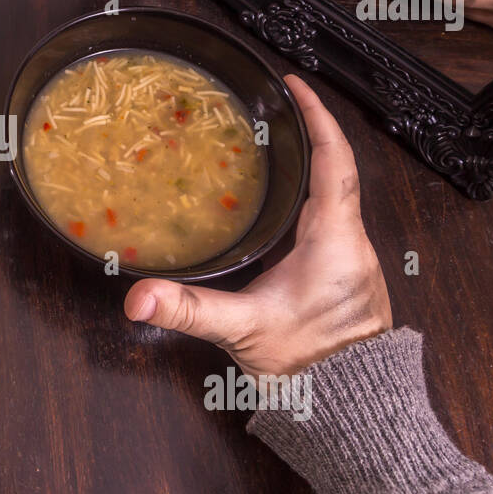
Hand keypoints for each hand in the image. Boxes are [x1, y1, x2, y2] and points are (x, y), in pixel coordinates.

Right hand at [123, 76, 391, 375]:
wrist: (350, 407)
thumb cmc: (313, 368)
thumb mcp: (243, 330)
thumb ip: (189, 309)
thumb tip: (140, 297)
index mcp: (334, 238)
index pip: (333, 158)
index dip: (316, 116)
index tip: (295, 86)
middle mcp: (351, 242)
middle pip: (337, 168)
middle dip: (309, 133)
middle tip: (277, 107)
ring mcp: (353, 259)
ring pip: (336, 196)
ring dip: (311, 167)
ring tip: (277, 145)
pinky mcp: (345, 275)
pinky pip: (333, 220)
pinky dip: (311, 199)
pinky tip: (283, 207)